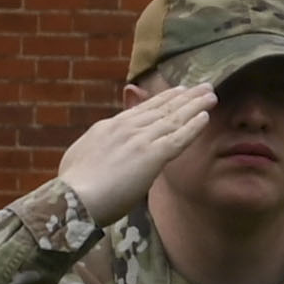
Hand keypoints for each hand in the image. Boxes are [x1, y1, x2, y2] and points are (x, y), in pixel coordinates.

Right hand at [55, 86, 216, 227]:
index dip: (162, 99)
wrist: (73, 197)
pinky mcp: (152, 156)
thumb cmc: (72, 186)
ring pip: (173, 118)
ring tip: (210, 94)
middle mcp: (126, 128)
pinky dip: (194, 126)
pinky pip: (179, 138)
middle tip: (202, 86)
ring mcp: (140, 140)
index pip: (142, 110)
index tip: (178, 91)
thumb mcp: (79, 156)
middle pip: (161, 108)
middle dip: (184, 96)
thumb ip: (96, 148)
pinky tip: (206, 117)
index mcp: (108, 127)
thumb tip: (101, 151)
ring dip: (195, 105)